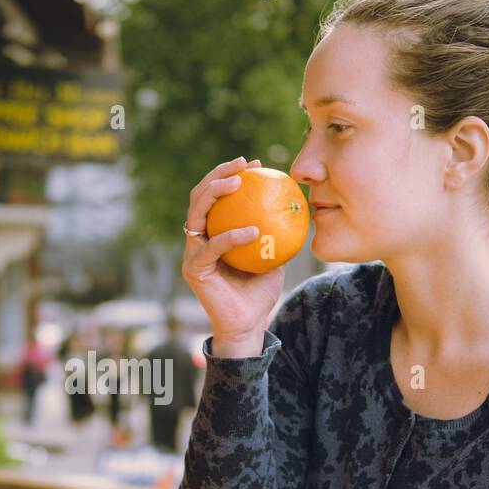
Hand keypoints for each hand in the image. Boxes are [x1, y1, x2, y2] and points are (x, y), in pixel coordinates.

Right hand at [181, 157, 284, 356]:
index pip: (215, 195)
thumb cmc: (259, 290)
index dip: (230, 174)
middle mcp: (197, 238)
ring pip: (196, 213)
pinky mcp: (193, 269)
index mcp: (212, 231)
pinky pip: (212, 247)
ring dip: (214, 193)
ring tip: (238, 183)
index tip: (256, 163)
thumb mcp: (273, 254)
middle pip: (199, 196)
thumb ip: (275, 229)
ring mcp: (192, 253)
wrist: (248, 324)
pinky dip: (231, 237)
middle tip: (243, 165)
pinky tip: (253, 230)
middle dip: (218, 174)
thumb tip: (296, 201)